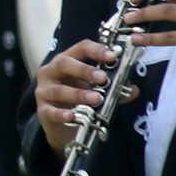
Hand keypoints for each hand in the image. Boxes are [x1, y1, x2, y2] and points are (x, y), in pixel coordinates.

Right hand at [34, 40, 134, 157]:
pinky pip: (51, 111)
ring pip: (59, 90)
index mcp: (66, 61)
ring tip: (96, 99)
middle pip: (64, 64)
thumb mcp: (95, 90)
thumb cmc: (78, 101)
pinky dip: (62, 113)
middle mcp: (51, 73)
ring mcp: (44, 91)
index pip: (80, 49)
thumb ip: (113, 89)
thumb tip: (133, 89)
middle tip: (103, 78)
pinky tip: (73, 116)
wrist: (62, 127)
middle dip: (84, 70)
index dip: (96, 50)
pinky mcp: (42, 110)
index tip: (112, 56)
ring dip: (79, 94)